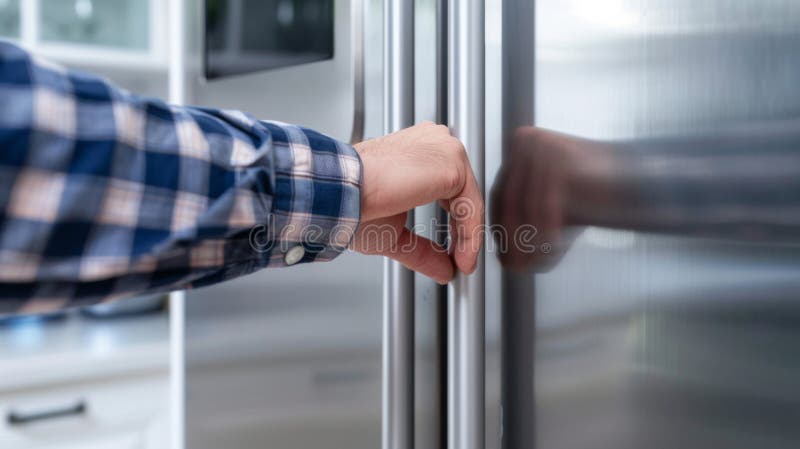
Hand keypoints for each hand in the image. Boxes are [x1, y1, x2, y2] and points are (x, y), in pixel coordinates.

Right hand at [351, 121, 483, 283]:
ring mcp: (444, 148)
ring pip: (470, 198)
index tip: (453, 251)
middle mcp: (433, 141)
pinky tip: (461, 256)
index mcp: (416, 148)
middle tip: (461, 261)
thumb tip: (443, 268)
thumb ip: (423, 249)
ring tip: (461, 262)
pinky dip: (470, 235)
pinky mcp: (453, 163)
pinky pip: (472, 205)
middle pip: (463, 191)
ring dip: (469, 235)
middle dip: (465, 230)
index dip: (455, 221)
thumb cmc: (352, 202)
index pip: (449, 184)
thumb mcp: (394, 233)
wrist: (340, 194)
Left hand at [490, 127, 582, 270]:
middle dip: (514, 239)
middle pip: (507, 200)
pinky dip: (547, 231)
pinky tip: (554, 248)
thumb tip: (504, 260)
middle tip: (522, 267)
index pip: (499, 198)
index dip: (503, 232)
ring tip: (541, 261)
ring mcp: (540, 146)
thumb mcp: (549, 214)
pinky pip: (544, 202)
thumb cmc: (591, 196)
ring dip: (531, 239)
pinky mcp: (558, 155)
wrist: (633, 180)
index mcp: (517, 152)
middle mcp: (524, 143)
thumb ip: (524, 230)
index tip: (509, 259)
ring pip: (523, 203)